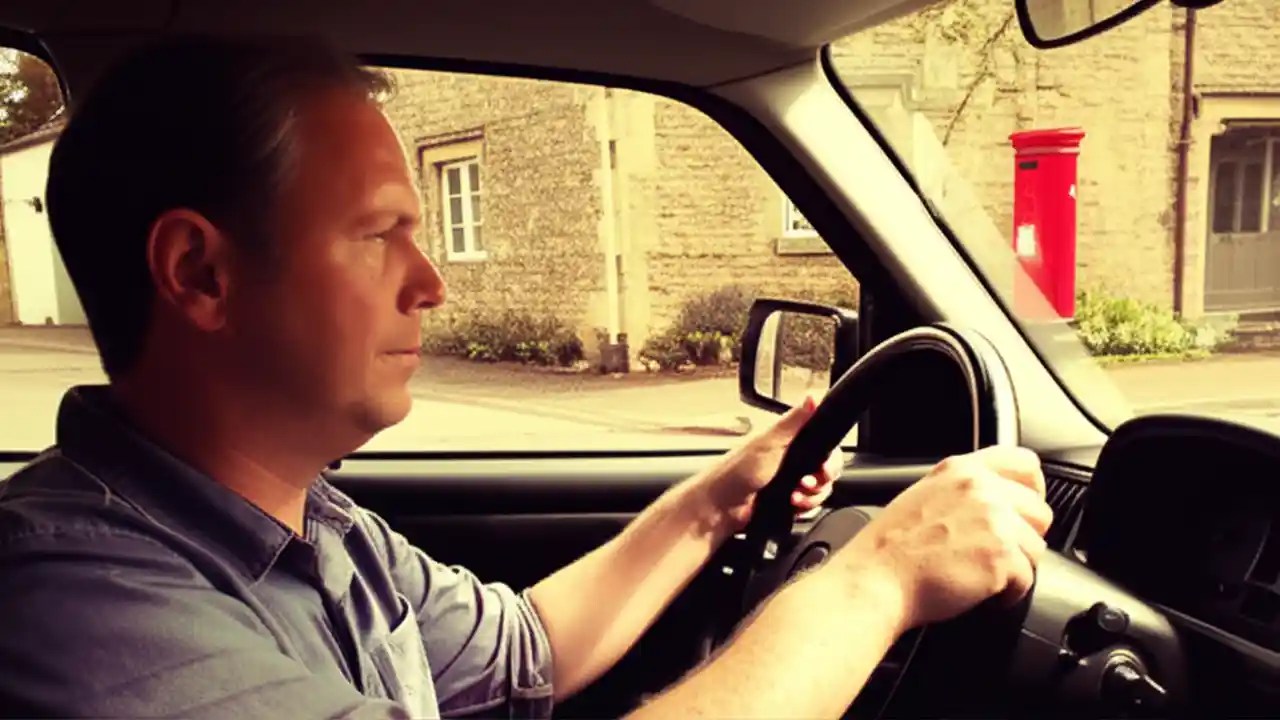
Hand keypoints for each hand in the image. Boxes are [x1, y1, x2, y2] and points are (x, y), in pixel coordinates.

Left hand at [696, 394, 841, 530]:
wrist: (721, 507)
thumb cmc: (738, 471)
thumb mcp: (769, 442)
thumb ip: (794, 421)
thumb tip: (813, 396)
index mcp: (789, 440)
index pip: (825, 444)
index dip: (830, 457)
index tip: (824, 466)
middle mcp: (792, 459)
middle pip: (827, 469)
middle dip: (822, 479)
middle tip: (806, 482)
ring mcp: (791, 481)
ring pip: (820, 489)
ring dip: (812, 496)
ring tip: (795, 496)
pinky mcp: (788, 500)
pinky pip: (810, 505)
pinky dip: (805, 507)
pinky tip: (792, 505)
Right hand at [834, 445, 1052, 632]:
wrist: (876, 580)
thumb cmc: (889, 550)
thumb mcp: (923, 496)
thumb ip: (963, 491)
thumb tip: (996, 504)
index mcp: (961, 470)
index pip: (1025, 462)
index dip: (1032, 489)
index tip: (1024, 509)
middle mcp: (981, 488)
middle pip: (1039, 512)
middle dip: (1022, 538)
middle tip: (992, 554)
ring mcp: (994, 519)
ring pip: (1036, 548)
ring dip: (1015, 568)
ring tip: (981, 575)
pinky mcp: (1001, 555)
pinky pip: (1027, 579)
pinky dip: (1007, 593)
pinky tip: (979, 591)